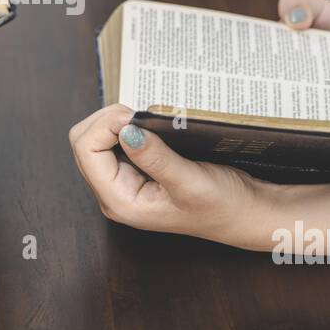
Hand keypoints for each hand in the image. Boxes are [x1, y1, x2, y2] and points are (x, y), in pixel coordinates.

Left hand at [68, 104, 278, 248]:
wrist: (245, 215)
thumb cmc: (222, 206)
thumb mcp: (190, 182)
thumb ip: (155, 158)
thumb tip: (125, 131)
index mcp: (120, 202)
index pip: (86, 151)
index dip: (105, 125)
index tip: (135, 116)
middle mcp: (114, 193)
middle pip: (84, 143)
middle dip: (106, 121)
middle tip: (140, 115)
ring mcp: (122, 183)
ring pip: (95, 141)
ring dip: (115, 123)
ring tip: (145, 120)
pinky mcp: (133, 172)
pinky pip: (113, 143)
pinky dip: (125, 128)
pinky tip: (147, 127)